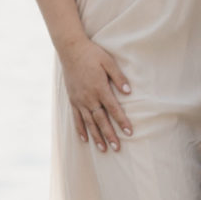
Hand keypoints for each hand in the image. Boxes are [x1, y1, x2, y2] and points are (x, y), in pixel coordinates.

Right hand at [59, 36, 132, 152]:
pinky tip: (85, 139)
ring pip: (89, 122)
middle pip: (101, 120)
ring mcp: (79, 100)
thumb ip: (118, 77)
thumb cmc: (93, 54)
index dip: (122, 121)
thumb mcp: (108, 62)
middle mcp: (89, 97)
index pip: (113, 109)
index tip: (129, 132)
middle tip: (117, 148)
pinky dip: (80, 129)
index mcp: (99, 88)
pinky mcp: (72, 99)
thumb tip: (128, 92)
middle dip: (110, 135)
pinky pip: (76, 118)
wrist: (71, 50)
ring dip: (96, 136)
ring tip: (104, 149)